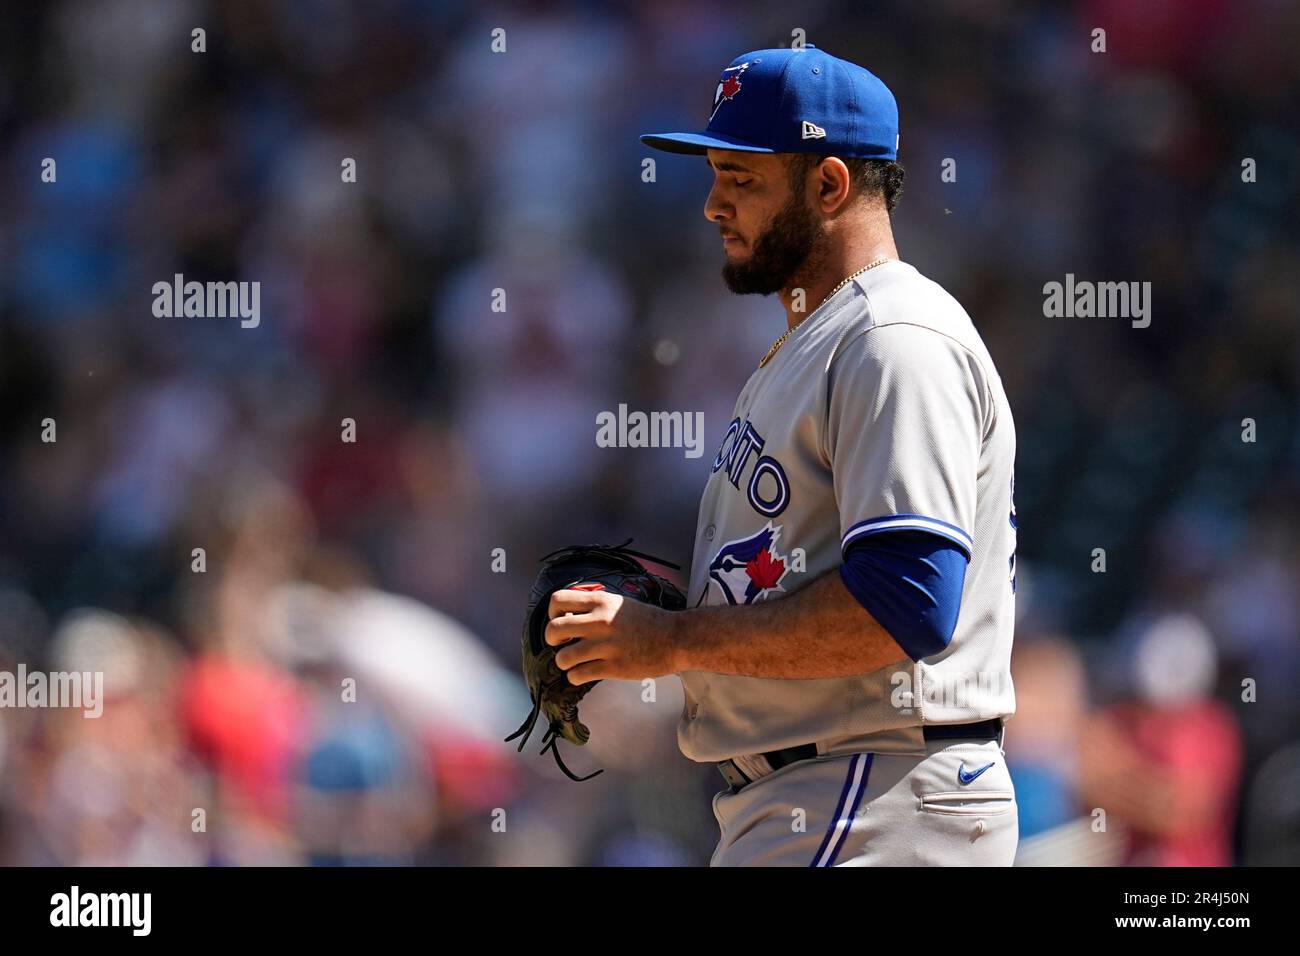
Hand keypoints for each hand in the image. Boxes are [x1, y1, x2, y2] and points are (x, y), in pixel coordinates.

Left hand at [545, 588, 682, 684]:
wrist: (675, 639)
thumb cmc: (647, 621)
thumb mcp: (619, 603)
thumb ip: (595, 606)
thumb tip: (568, 615)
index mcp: (601, 601)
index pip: (558, 601)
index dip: (552, 613)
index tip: (560, 622)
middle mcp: (600, 621)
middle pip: (553, 629)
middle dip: (551, 640)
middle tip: (561, 644)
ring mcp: (606, 646)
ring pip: (562, 658)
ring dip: (564, 662)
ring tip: (574, 662)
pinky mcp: (613, 667)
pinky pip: (578, 675)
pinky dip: (575, 677)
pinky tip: (583, 673)